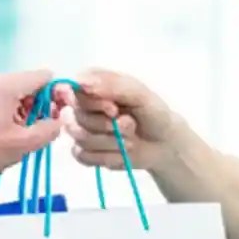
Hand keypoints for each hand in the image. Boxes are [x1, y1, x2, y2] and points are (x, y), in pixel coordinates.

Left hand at [0, 69, 65, 188]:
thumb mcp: (25, 144)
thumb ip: (50, 128)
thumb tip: (59, 120)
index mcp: (6, 85)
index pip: (44, 76)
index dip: (56, 94)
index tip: (55, 116)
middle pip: (30, 84)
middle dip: (40, 106)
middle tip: (37, 131)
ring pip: (16, 93)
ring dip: (24, 112)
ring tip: (19, 136)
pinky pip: (1, 98)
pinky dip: (9, 112)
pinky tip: (4, 133)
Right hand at [62, 68, 180, 172]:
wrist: (164, 144)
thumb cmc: (153, 114)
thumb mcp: (139, 94)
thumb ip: (112, 85)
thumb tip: (80, 82)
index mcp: (94, 86)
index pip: (73, 91)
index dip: (91, 103)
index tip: (113, 110)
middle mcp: (84, 106)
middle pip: (74, 117)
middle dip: (104, 125)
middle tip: (129, 125)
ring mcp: (83, 130)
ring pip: (80, 138)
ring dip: (109, 142)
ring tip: (129, 140)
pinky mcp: (85, 152)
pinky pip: (82, 156)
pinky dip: (105, 156)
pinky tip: (119, 153)